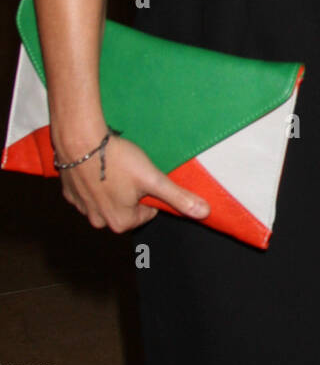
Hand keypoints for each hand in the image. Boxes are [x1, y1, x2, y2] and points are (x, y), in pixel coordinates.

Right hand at [56, 130, 209, 232]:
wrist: (80, 141)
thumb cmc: (118, 160)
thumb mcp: (153, 179)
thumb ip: (178, 197)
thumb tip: (204, 212)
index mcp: (120, 222)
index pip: (147, 212)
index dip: (151, 192)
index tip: (145, 177)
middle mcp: (99, 221)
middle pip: (126, 207)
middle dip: (131, 191)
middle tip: (130, 170)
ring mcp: (81, 208)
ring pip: (106, 200)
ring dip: (112, 186)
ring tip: (115, 165)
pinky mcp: (69, 193)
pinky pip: (88, 191)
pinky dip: (94, 181)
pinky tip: (98, 165)